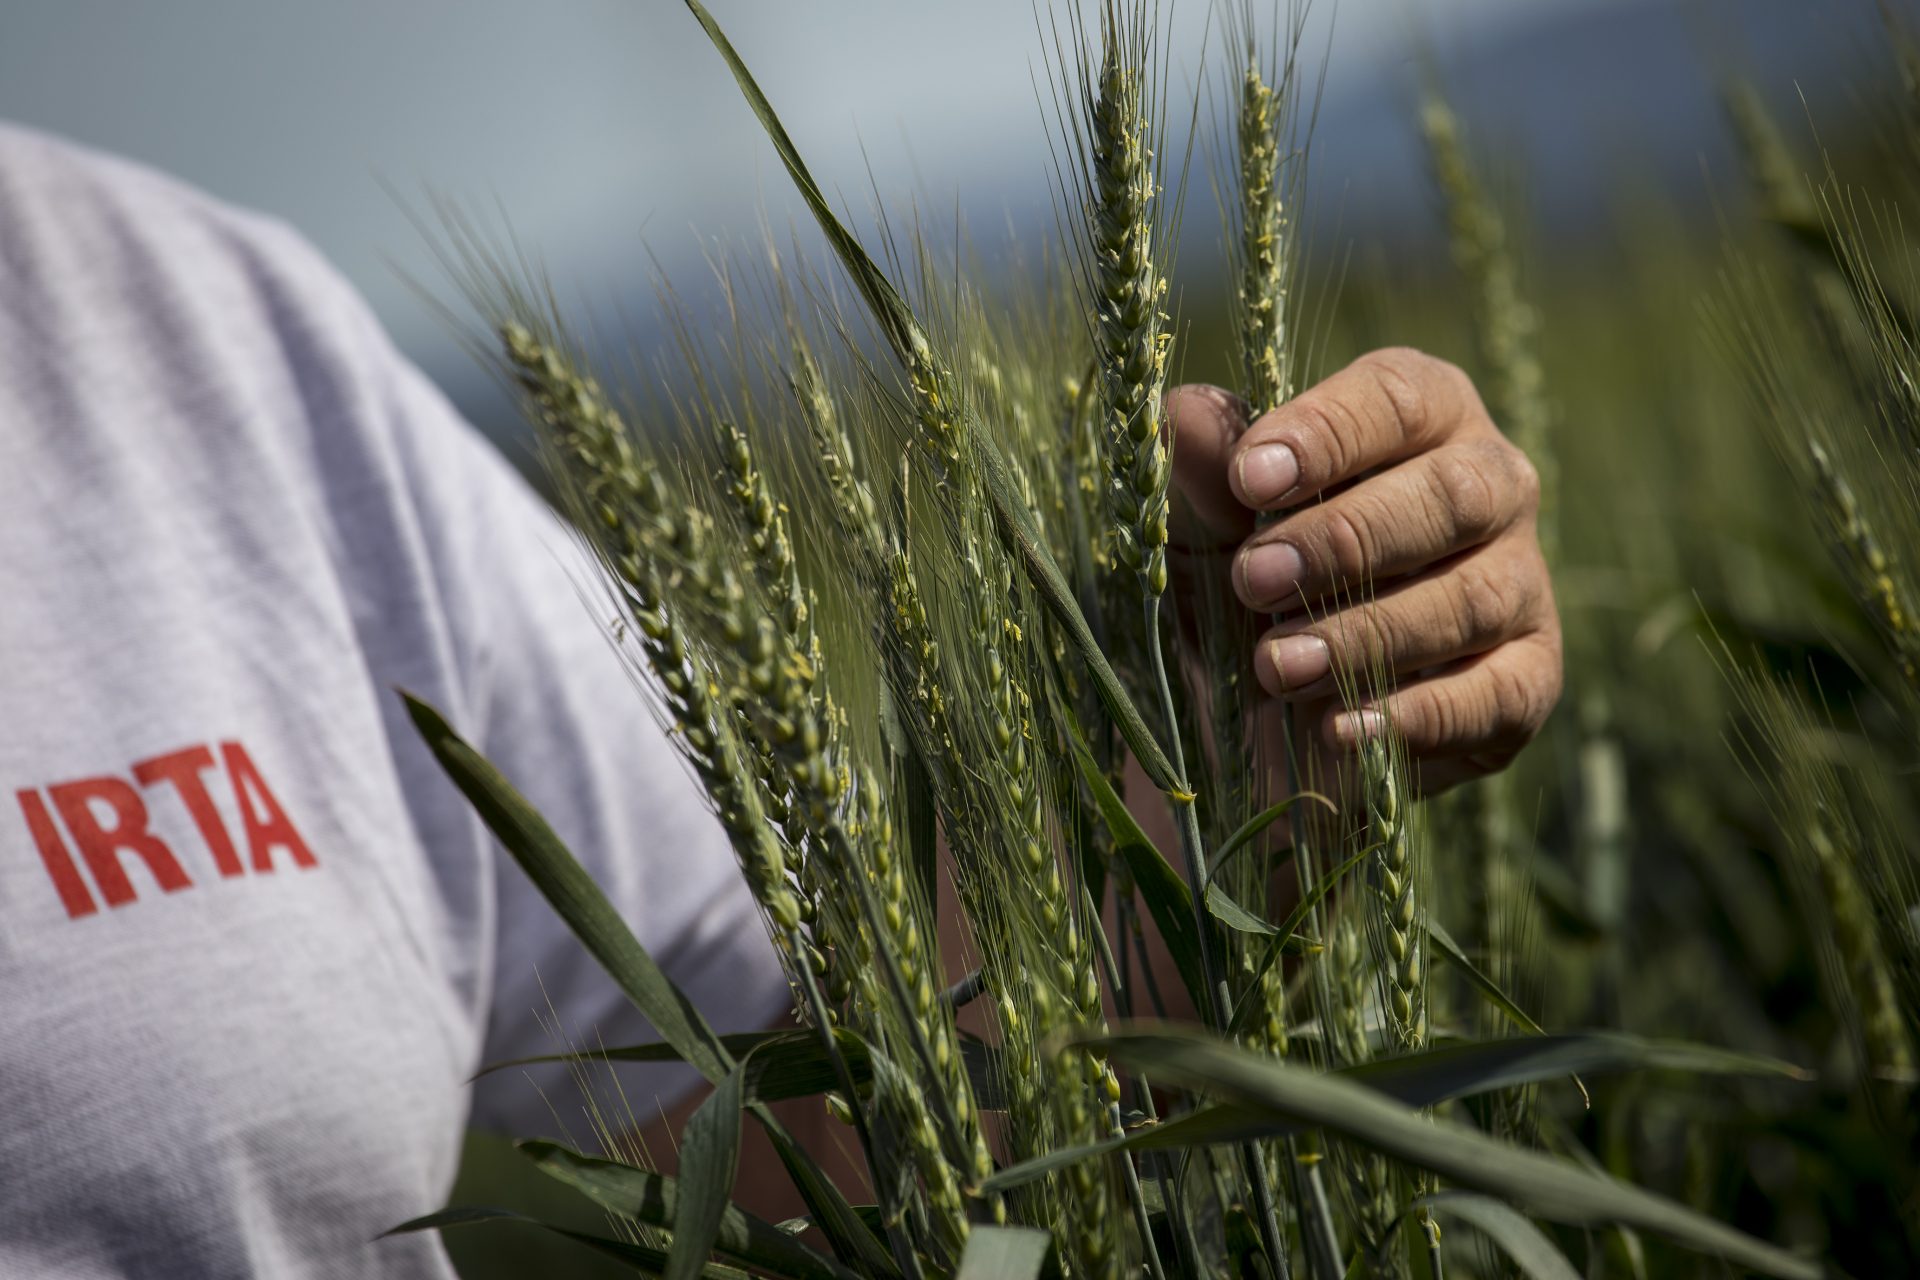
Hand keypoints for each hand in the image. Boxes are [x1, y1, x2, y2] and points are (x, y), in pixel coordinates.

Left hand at [1165, 348, 1562, 792]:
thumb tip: (1189, 412)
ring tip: (1277, 667)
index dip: (1328, 434)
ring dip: (1367, 634)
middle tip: (1255, 581)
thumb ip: (1200, 475)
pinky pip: (1497, 694)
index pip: (1398, 398)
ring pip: (1474, 597)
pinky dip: (1416, 715)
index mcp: (1419, 418)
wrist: (1248, 728)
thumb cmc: (1236, 595)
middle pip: (1453, 493)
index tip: (1250, 479)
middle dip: (1346, 539)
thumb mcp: (1198, 536)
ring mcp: (1520, 584)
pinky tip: (1339, 727)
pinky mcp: (1528, 681)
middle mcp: (1490, 486)